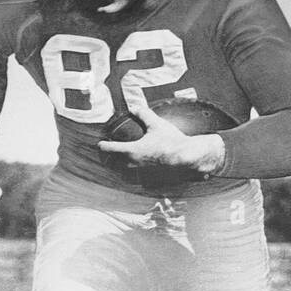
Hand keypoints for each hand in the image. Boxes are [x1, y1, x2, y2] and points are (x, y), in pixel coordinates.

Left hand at [98, 100, 225, 176]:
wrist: (189, 161)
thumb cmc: (173, 142)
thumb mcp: (157, 125)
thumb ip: (144, 114)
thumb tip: (135, 106)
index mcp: (131, 152)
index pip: (110, 149)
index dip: (103, 146)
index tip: (100, 144)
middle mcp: (133, 167)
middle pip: (113, 167)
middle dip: (109, 162)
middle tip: (107, 158)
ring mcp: (141, 178)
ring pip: (124, 177)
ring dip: (121, 172)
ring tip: (120, 169)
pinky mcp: (151, 184)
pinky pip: (139, 182)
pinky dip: (136, 178)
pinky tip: (139, 176)